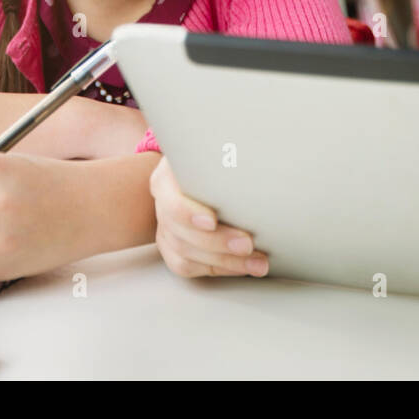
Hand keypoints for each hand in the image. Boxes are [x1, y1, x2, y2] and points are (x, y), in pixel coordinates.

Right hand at [149, 156, 267, 278]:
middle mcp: (161, 205)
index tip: (212, 221)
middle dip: (219, 242)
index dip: (189, 214)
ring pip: (185, 255)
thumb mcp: (212, 150)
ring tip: (257, 262)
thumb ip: (224, 155)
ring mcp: (165, 229)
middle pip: (181, 233)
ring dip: (226, 262)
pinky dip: (219, 269)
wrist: (198, 172)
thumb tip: (254, 152)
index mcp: (165, 179)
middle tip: (248, 244)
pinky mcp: (172, 248)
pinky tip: (243, 268)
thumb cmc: (210, 159)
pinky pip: (188, 267)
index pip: (171, 201)